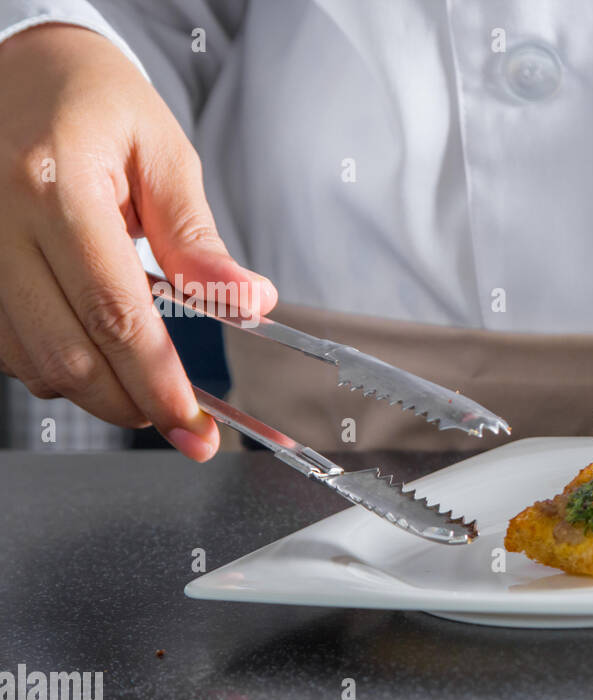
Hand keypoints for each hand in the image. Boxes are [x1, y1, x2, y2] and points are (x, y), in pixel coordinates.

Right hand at [0, 24, 275, 459]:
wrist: (16, 65)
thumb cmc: (94, 102)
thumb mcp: (163, 154)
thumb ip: (199, 240)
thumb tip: (250, 304)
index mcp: (55, 186)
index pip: (115, 315)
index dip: (158, 382)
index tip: (192, 423)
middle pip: (65, 355)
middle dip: (128, 401)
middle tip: (178, 417)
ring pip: (28, 362)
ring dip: (91, 388)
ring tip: (141, 373)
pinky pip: (3, 345)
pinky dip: (53, 363)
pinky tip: (91, 342)